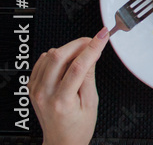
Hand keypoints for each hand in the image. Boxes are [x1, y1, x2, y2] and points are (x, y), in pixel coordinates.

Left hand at [28, 28, 108, 144]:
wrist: (61, 141)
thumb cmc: (77, 127)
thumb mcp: (91, 103)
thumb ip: (89, 77)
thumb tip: (92, 54)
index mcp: (62, 101)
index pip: (78, 66)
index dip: (93, 47)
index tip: (102, 36)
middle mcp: (45, 94)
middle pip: (59, 56)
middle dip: (79, 43)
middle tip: (93, 41)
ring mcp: (35, 90)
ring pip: (49, 56)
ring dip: (68, 49)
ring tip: (82, 54)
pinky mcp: (32, 87)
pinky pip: (41, 62)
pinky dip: (55, 56)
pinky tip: (66, 60)